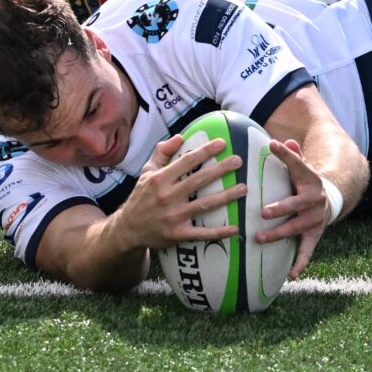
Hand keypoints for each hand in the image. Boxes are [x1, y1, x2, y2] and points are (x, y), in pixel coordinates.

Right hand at [110, 133, 242, 253]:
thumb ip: (162, 153)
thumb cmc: (141, 197)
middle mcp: (166, 196)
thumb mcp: (146, 171)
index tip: (222, 143)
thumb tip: (180, 137)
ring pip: (204, 205)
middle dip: (220, 170)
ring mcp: (173, 217)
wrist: (128, 229)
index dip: (205, 151)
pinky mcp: (177, 235)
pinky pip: (202, 234)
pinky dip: (219, 232)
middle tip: (238, 161)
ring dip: (226, 197)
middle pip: (198, 180)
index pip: (186, 161)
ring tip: (243, 188)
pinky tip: (235, 228)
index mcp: (159, 179)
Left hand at [256, 138, 331, 279]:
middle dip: (281, 207)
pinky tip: (291, 275)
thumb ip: (293, 156)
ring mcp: (316, 218)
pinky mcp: (315, 234)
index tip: (272, 145)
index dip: (286, 155)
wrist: (329, 200)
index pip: (298, 164)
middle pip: (297, 203)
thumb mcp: (302, 167)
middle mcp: (315, 199)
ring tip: (260, 238)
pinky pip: (308, 250)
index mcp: (310, 179)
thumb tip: (284, 141)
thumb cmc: (304, 182)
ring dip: (279, 233)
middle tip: (262, 212)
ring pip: (297, 228)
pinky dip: (300, 263)